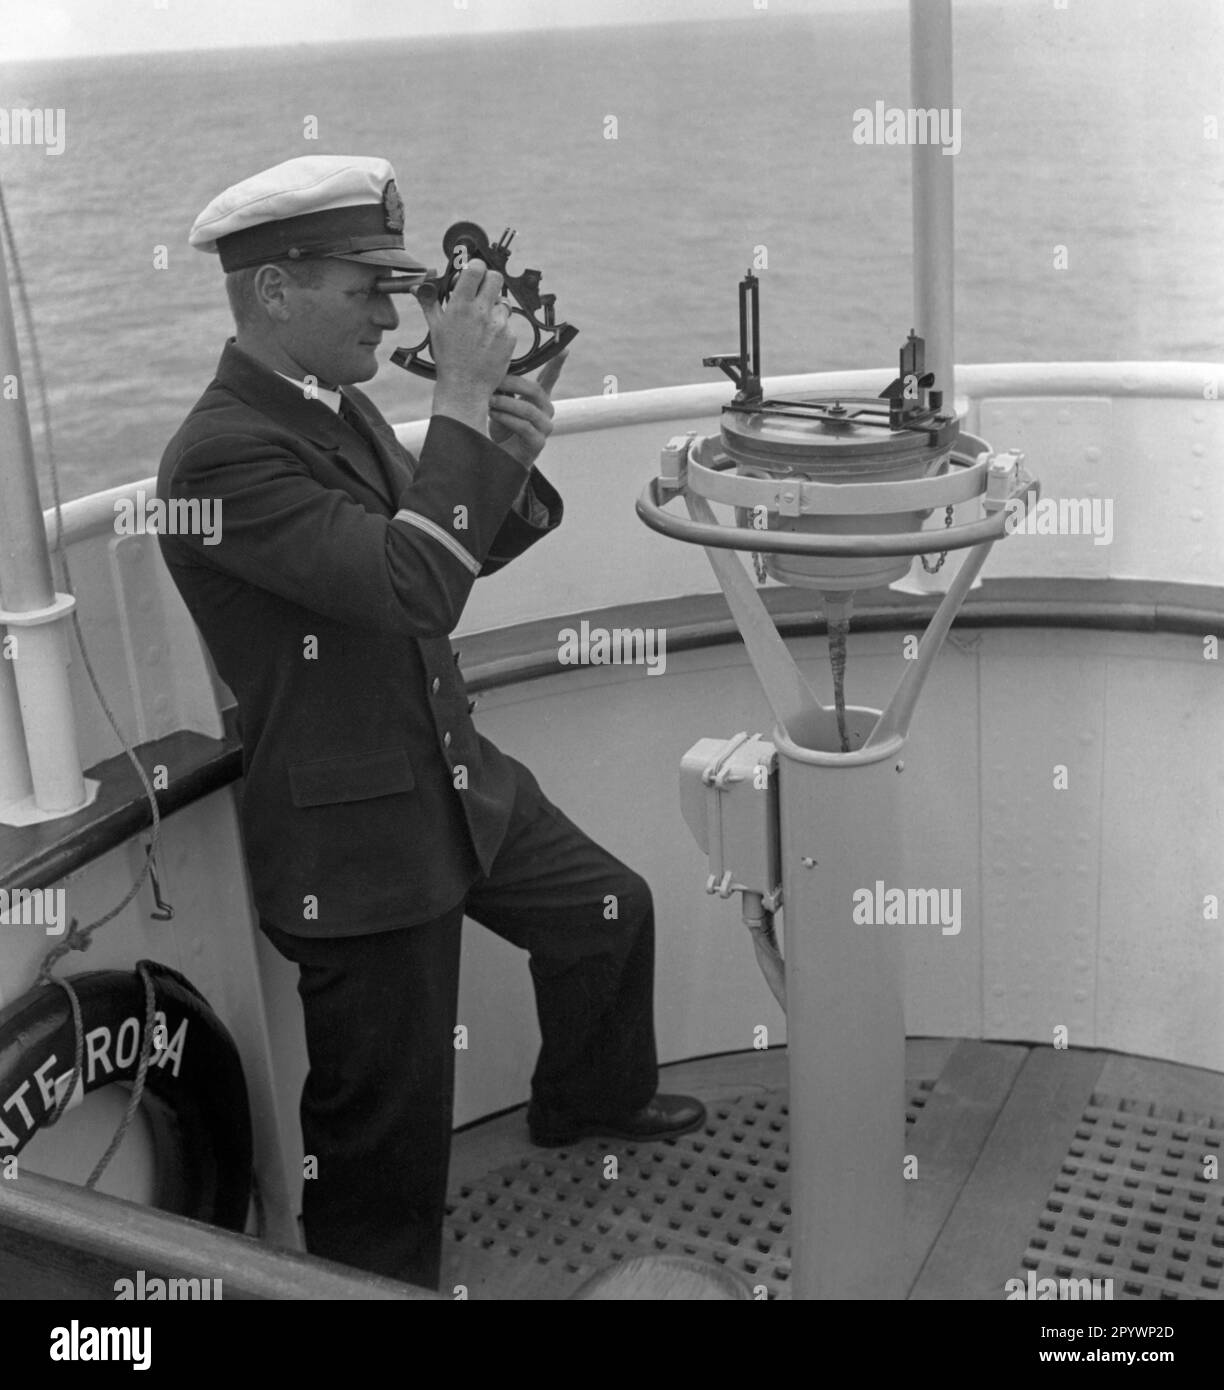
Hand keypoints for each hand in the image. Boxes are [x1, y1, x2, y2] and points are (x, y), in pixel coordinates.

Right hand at [423, 259, 515, 432]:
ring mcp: (498, 324)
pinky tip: (489, 341)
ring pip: (503, 302)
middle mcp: (481, 311)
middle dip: (489, 281)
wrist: (465, 387)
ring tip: (483, 325)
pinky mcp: (510, 337)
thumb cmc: (448, 358)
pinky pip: (508, 324)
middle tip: (482, 293)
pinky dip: (500, 328)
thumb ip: (429, 301)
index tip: (473, 273)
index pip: (476, 268)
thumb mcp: (435, 327)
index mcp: (461, 305)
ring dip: (495, 308)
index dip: (476, 267)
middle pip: (496, 277)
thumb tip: (419, 286)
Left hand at [488, 351, 567, 469]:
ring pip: (528, 409)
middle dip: (513, 383)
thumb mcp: (500, 402)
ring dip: (506, 403)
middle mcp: (546, 411)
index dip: (556, 364)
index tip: (565, 349)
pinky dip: (507, 419)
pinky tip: (494, 415)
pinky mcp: (538, 443)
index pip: (550, 378)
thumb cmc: (500, 426)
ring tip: (489, 400)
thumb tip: (493, 367)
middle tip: (494, 380)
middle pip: (535, 391)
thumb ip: (503, 387)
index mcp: (539, 398)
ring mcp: (545, 427)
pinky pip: (524, 427)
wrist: (498, 456)